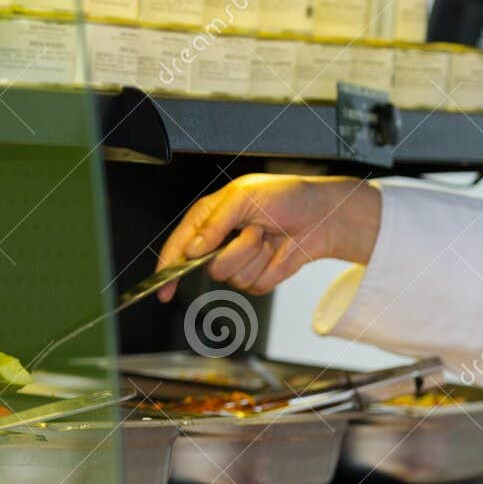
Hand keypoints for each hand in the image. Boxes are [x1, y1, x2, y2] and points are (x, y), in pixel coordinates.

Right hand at [153, 174, 381, 300]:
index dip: (167, 269)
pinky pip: (255, 285)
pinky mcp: (259, 278)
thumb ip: (214, 222)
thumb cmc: (285, 196)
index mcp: (208, 219)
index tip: (162, 287)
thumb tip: (192, 249)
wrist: (321, 215)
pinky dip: (270, 268)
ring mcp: (239, 263)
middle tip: (253, 229)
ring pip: (233, 277)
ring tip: (267, 236)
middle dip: (235, 250)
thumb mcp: (243, 196)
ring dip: (255, 255)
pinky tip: (277, 250)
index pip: (179, 247)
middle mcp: (220, 244)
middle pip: (209, 267)